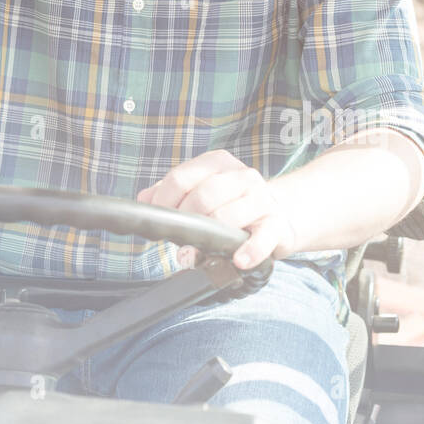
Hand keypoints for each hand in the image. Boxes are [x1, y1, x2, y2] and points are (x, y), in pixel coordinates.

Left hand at [136, 149, 295, 268]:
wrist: (279, 214)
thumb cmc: (232, 204)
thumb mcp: (203, 191)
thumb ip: (172, 193)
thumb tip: (144, 199)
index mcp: (218, 163)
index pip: (182, 177)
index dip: (164, 201)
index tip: (158, 219)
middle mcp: (241, 175)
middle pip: (203, 196)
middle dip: (185, 220)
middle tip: (178, 239)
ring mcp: (261, 198)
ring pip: (228, 216)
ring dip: (209, 239)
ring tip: (197, 255)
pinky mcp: (277, 224)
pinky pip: (262, 238)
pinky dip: (249, 250)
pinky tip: (238, 260)